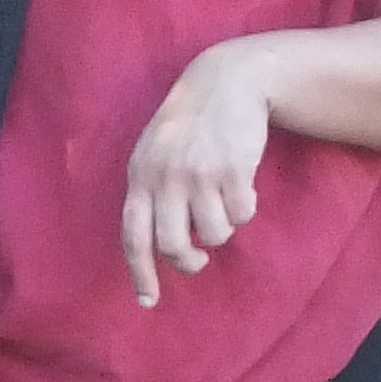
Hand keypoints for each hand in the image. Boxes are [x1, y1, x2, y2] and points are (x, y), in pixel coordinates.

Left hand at [120, 39, 279, 305]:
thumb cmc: (190, 124)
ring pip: (215, 234)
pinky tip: (242, 184)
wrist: (228, 80)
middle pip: (174, 246)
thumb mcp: (156, 152)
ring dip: (223, 229)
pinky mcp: (233, 169)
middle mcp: (166, 178)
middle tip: (198, 261)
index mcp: (141, 176)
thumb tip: (157, 248)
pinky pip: (242, 214)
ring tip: (223, 203)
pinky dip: (246, 208)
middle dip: (189, 262)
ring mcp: (200, 174)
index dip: (141, 273)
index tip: (148, 301)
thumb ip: (152, 193)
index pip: (134, 236)